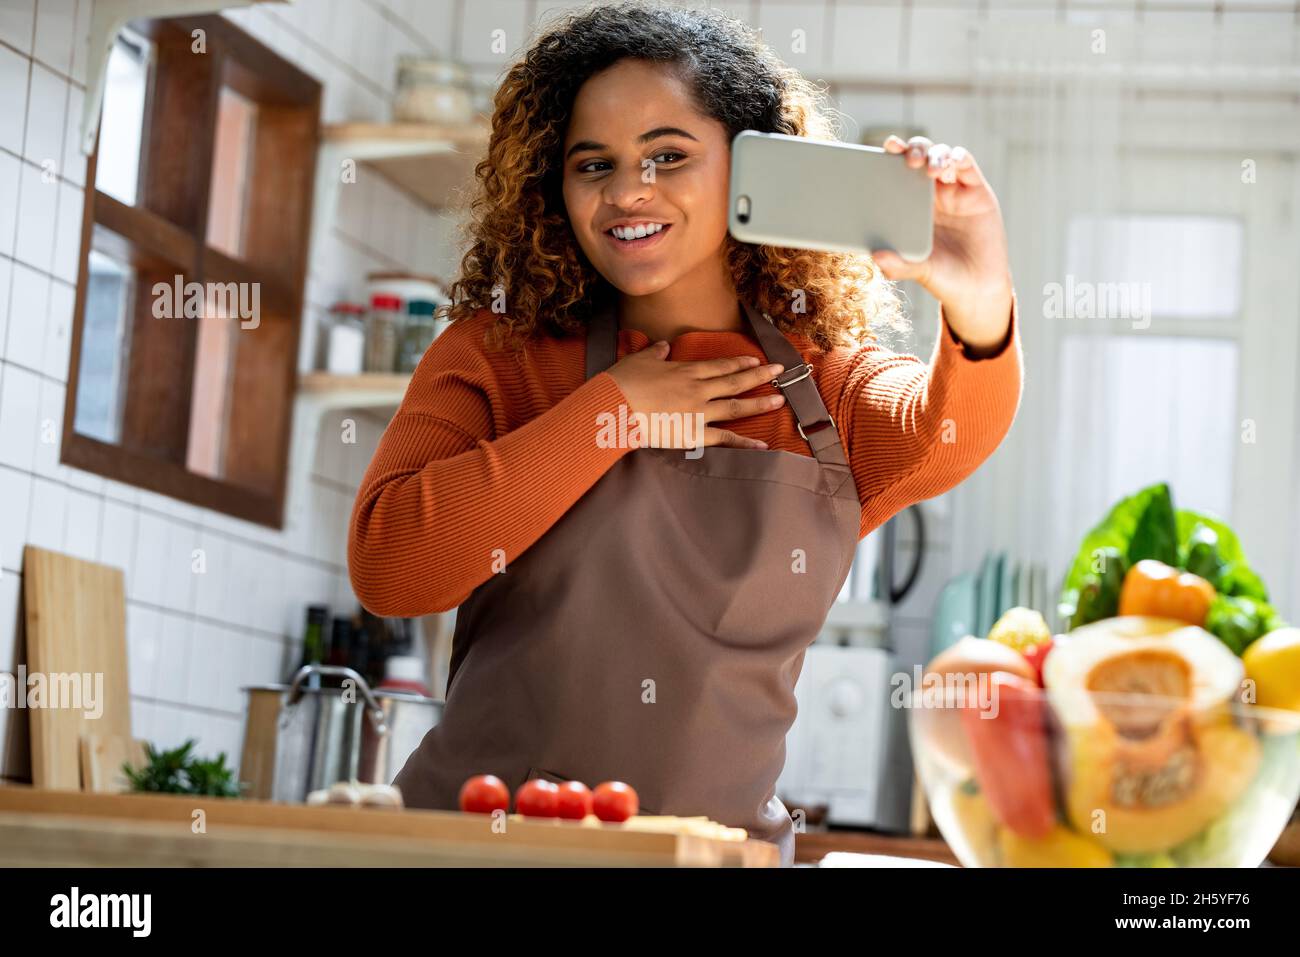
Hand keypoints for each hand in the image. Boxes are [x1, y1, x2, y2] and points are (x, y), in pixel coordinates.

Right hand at [605, 344, 786, 449]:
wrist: (615, 406)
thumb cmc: (623, 382)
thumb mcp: (639, 360)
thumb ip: (655, 352)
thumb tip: (663, 346)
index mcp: (686, 371)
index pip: (719, 366)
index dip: (738, 362)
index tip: (754, 358)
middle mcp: (698, 389)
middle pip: (735, 381)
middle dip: (759, 374)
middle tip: (780, 370)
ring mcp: (699, 412)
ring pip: (736, 406)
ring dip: (760, 403)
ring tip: (780, 400)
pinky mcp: (695, 434)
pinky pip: (725, 439)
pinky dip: (744, 443)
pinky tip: (762, 445)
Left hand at [873, 135, 1013, 353]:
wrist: (978, 289)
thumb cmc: (944, 278)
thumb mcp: (919, 271)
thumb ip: (899, 265)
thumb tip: (876, 256)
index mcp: (910, 207)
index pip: (897, 173)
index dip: (890, 157)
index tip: (884, 150)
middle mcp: (931, 194)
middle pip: (920, 157)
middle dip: (913, 149)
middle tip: (906, 158)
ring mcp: (954, 190)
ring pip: (942, 156)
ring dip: (935, 154)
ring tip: (929, 168)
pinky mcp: (977, 191)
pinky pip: (967, 165)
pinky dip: (958, 157)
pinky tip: (951, 163)